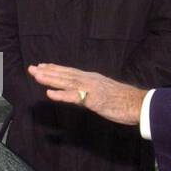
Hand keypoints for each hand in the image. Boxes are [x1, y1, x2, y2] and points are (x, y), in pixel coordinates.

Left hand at [27, 63, 146, 125]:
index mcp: (92, 78)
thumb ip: (92, 92)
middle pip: (65, 74)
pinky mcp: (94, 100)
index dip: (55, 68)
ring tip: (36, 75)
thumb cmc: (124, 100)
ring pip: (67, 82)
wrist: (139, 104)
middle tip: (31, 68)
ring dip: (50, 79)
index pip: (70, 72)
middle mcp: (89, 80)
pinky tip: (49, 93)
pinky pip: (75, 97)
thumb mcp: (105, 92)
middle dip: (47, 71)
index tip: (42, 66)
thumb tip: (82, 95)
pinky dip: (61, 95)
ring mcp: (91, 89)